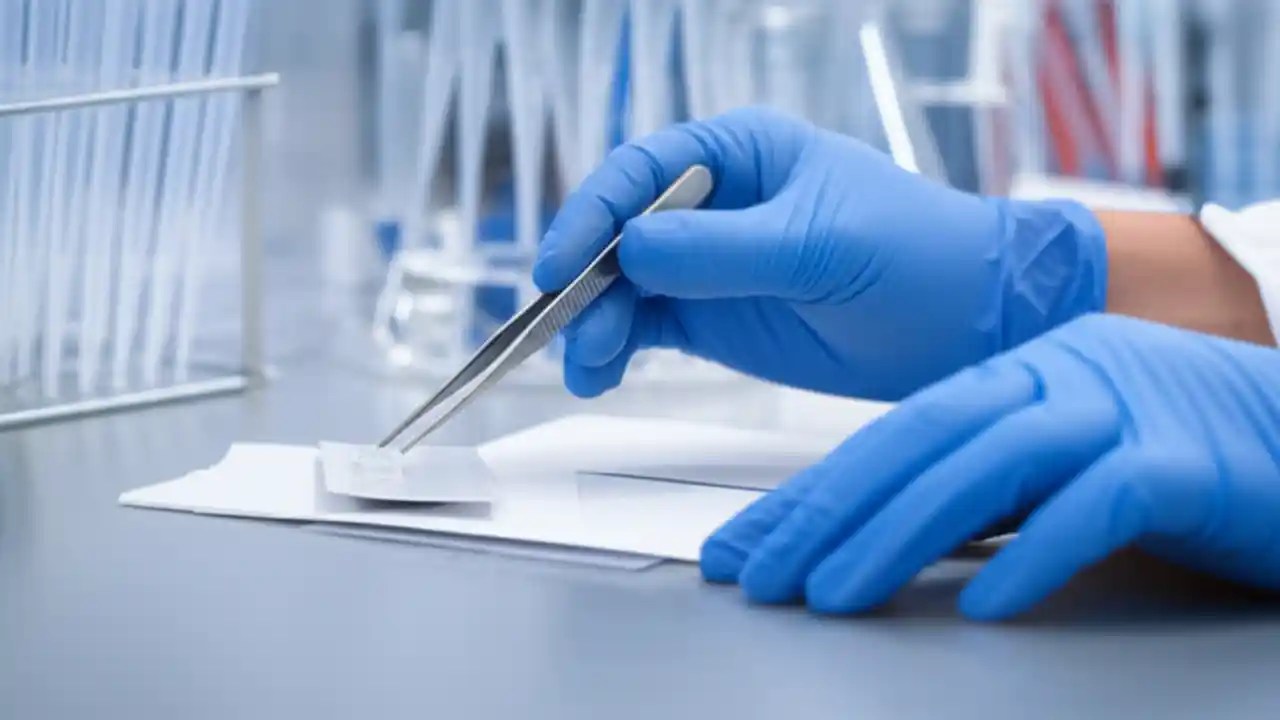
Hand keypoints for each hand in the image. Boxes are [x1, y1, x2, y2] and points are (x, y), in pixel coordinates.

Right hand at [534, 107, 1106, 400]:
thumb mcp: (818, 245)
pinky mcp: (713, 316)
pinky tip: (601, 374)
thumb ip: (723, 249)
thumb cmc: (915, 255)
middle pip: (617, 233)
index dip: (590, 217)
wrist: (967, 324)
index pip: (640, 174)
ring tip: (587, 369)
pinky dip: (616, 349)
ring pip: (623, 286)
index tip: (560, 267)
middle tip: (568, 332)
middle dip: (584, 282)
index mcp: (739, 153)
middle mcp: (711, 203)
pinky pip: (646, 326)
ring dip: (595, 323)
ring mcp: (708, 263)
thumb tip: (632, 248)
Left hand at [700, 314, 1279, 619]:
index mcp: (1022, 371)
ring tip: (834, 597)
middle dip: (828, 513)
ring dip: (898, 536)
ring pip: (987, 467)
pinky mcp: (1183, 463)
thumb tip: (888, 533)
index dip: (811, 491)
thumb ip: (986, 484)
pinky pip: (1096, 506)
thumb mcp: (1063, 456)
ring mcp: (1122, 409)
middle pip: (919, 440)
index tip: (748, 543)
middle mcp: (1060, 375)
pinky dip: (1035, 557)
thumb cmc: (1187, 453)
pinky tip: (983, 607)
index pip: (892, 432)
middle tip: (761, 576)